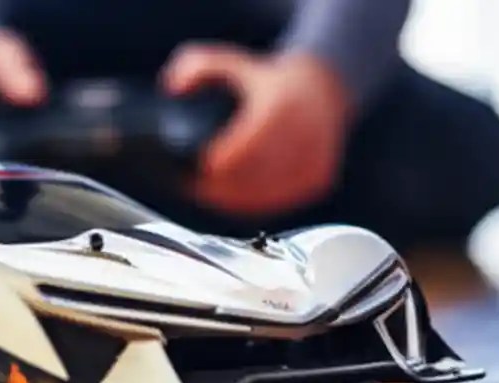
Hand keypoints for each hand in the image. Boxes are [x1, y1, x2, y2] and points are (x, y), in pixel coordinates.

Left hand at [162, 44, 350, 215]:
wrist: (325, 87)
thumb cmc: (272, 80)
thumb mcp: (234, 63)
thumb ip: (198, 67)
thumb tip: (174, 87)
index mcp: (280, 106)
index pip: (242, 149)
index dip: (213, 166)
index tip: (190, 173)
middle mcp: (303, 133)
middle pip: (251, 176)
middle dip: (217, 186)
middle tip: (192, 187)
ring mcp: (314, 158)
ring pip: (266, 194)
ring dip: (234, 199)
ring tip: (209, 194)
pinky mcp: (319, 178)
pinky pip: (281, 201)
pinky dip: (257, 203)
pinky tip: (237, 199)